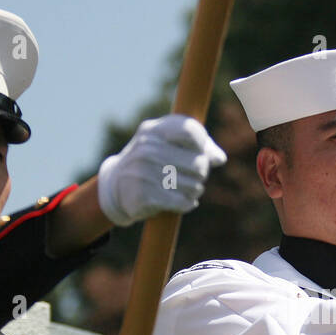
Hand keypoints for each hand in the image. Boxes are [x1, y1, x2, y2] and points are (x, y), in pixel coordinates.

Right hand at [97, 115, 227, 226]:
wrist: (115, 185)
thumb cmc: (151, 162)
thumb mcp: (168, 144)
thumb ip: (198, 146)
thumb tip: (219, 158)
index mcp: (154, 130)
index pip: (191, 131)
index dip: (202, 144)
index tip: (198, 152)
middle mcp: (147, 148)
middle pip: (199, 163)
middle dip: (201, 173)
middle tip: (193, 176)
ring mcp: (144, 172)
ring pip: (194, 186)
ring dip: (195, 190)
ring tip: (185, 188)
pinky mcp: (144, 196)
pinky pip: (183, 202)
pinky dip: (187, 204)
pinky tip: (183, 201)